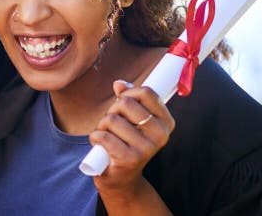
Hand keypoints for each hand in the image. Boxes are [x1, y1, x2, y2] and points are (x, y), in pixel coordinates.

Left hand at [90, 80, 174, 210]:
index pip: (147, 92)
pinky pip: (103, 135)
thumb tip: (119, 84)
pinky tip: (101, 145)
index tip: (124, 102)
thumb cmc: (126, 142)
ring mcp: (146, 149)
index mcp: (166, 122)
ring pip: (112, 118)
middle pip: (126, 103)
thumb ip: (128, 98)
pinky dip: (96, 137)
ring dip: (103, 125)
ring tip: (109, 136)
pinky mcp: (129, 160)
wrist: (121, 178)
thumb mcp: (131, 119)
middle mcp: (161, 135)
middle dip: (113, 110)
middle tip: (114, 125)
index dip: (129, 92)